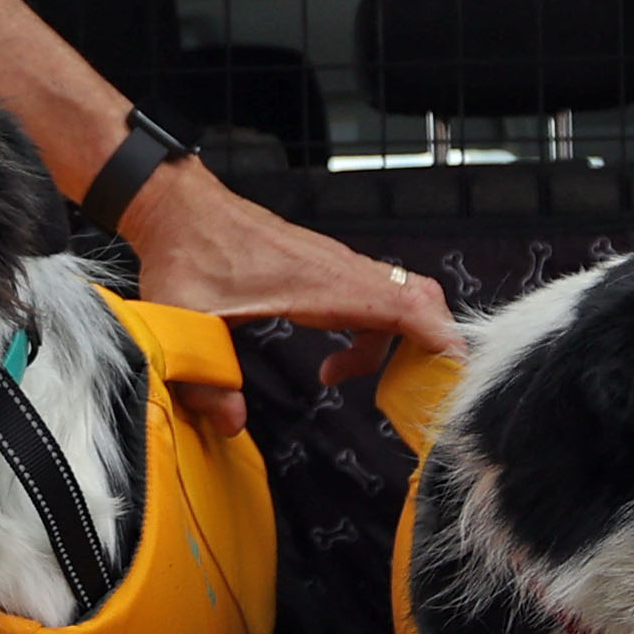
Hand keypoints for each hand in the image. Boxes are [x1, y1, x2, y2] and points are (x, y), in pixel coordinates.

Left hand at [114, 159, 457, 440]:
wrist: (180, 209)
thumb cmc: (186, 257)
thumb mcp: (185, 322)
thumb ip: (205, 378)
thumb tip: (231, 425)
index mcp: (320, 284)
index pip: (406, 304)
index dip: (441, 338)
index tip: (453, 375)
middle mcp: (341, 270)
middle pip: (421, 302)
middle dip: (431, 350)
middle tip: (408, 394)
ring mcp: (339, 266)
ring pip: (401, 302)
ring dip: (394, 347)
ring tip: (342, 379)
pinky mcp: (329, 269)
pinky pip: (377, 301)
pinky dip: (374, 336)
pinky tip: (331, 364)